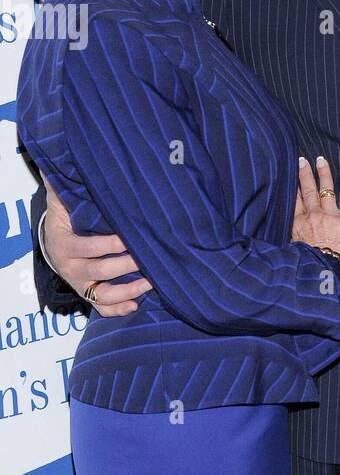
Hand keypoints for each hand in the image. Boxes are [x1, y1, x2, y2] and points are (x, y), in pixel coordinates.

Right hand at [42, 172, 152, 316]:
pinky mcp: (88, 294)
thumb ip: (64, 187)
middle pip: (100, 271)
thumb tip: (63, 164)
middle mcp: (71, 268)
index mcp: (64, 245)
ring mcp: (80, 284)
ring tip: (151, 282)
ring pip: (103, 294)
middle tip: (148, 256)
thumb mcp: (61, 202)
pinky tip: (136, 305)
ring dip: (128, 290)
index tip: (130, 237)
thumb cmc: (65, 219)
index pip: (87, 247)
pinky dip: (118, 310)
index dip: (109, 244)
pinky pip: (102, 308)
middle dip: (126, 264)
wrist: (53, 242)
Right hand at [292, 156, 339, 269]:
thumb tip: (286, 235)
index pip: (294, 200)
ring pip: (326, 189)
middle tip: (302, 160)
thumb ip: (291, 236)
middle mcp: (312, 215)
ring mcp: (329, 215)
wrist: (320, 270)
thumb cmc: (305, 264)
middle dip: (304, 174)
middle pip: (307, 190)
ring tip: (321, 160)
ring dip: (324, 173)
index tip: (289, 176)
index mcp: (298, 223)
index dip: (292, 187)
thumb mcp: (291, 248)